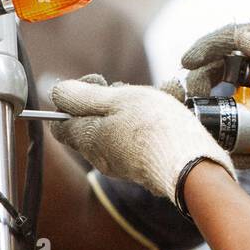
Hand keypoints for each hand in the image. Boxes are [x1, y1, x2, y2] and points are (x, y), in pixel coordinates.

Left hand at [50, 74, 235, 209]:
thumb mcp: (117, 100)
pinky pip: (140, 139)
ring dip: (137, 106)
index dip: (74, 98)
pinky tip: (173, 109)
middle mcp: (100, 155)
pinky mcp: (145, 166)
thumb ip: (84, 96)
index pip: (60, 123)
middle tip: (131, 90)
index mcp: (87, 138)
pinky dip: (152, 122)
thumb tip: (58, 92)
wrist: (192, 165)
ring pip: (121, 127)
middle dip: (112, 99)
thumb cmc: (154, 129)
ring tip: (163, 95)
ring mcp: (123, 164)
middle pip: (94, 122)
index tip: (99, 83)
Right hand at [176, 23, 249, 166]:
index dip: (211, 46)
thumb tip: (241, 37)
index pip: (240, 37)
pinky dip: (240, 135)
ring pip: (240, 99)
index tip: (188, 61)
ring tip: (201, 120)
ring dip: (218, 109)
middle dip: (207, 80)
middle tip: (189, 96)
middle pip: (232, 70)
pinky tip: (230, 144)